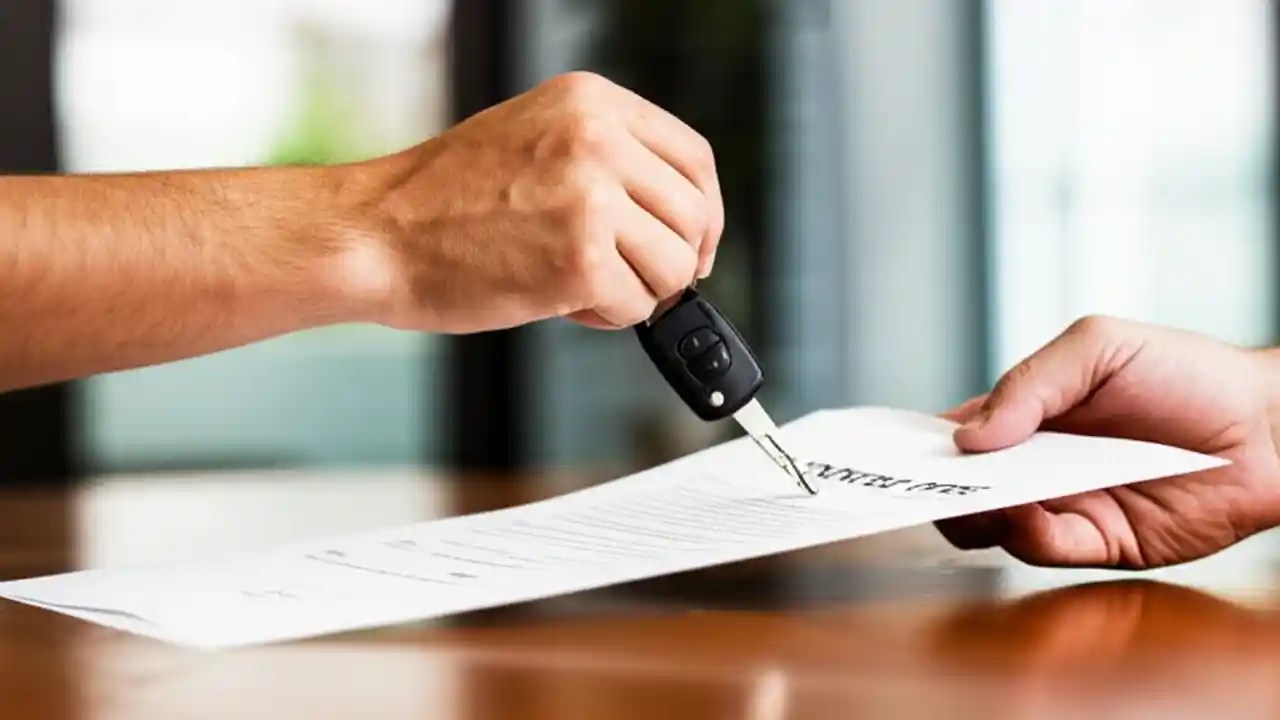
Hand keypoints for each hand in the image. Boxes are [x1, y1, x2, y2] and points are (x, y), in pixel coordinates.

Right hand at [336, 71, 722, 333]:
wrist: (375, 234)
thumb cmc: (442, 200)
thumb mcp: (535, 141)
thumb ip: (606, 162)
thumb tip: (673, 216)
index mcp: (591, 103)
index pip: (694, 158)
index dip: (704, 212)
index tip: (695, 243)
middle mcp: (597, 140)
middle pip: (694, 217)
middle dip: (673, 262)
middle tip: (635, 279)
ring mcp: (590, 198)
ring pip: (676, 268)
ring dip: (637, 292)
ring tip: (581, 284)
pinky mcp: (579, 259)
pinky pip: (637, 307)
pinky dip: (606, 317)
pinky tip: (561, 301)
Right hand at [936, 316, 1279, 567]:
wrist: (1268, 424)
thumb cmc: (1186, 373)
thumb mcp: (1096, 348)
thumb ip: (1028, 384)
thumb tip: (967, 437)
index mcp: (1025, 417)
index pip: (954, 436)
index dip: (918, 445)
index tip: (885, 450)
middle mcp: (1037, 467)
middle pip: (961, 488)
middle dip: (935, 487)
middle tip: (919, 481)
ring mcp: (1065, 506)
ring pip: (993, 524)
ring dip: (976, 510)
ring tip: (978, 491)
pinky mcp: (1100, 543)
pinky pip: (1044, 547)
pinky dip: (1024, 532)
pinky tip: (1025, 508)